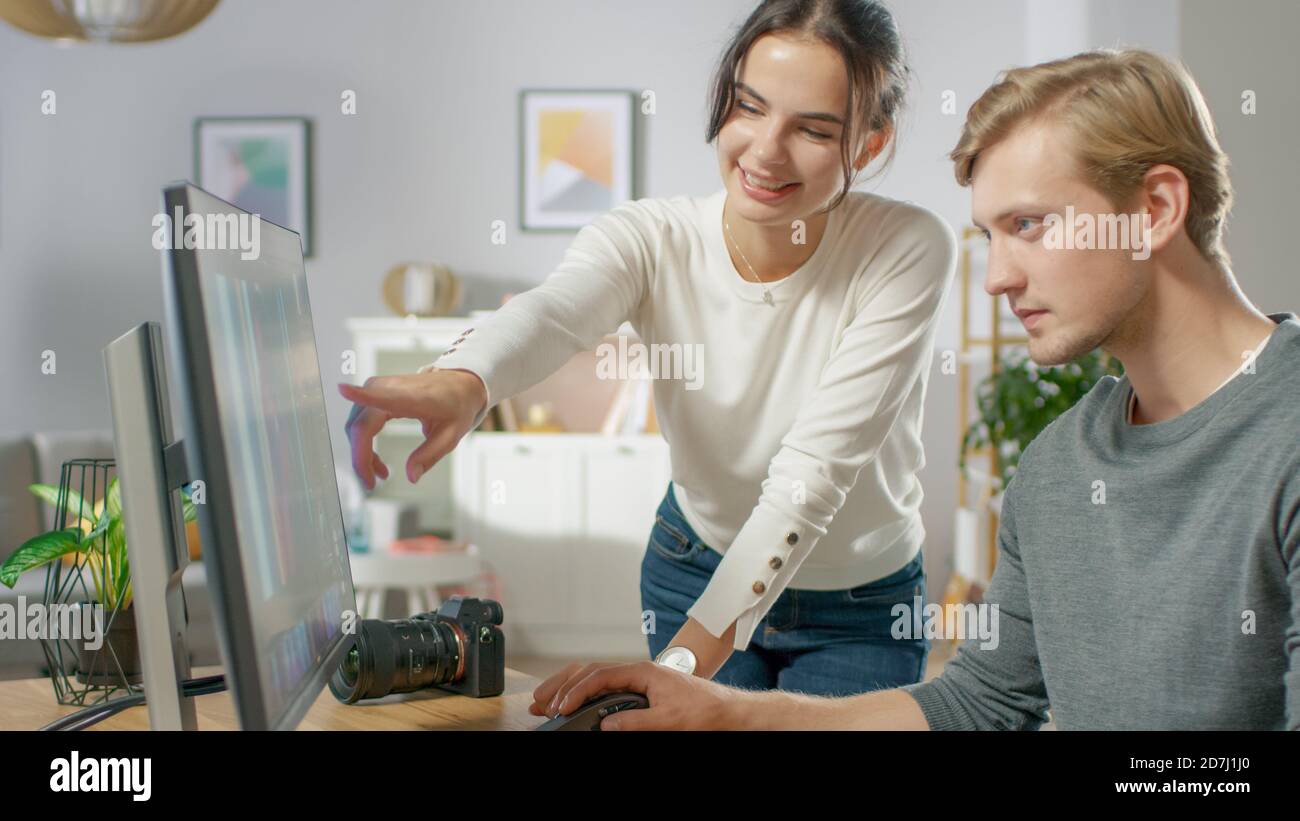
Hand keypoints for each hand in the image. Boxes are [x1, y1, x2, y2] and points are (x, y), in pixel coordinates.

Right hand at [339, 368, 486, 489]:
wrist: (458, 385)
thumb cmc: (456, 406)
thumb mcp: (451, 435)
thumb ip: (429, 455)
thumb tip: (411, 476)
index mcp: (410, 397)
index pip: (380, 397)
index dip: (359, 394)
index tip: (343, 389)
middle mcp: (388, 389)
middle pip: (360, 426)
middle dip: (361, 459)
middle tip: (371, 484)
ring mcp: (378, 388)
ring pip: (357, 427)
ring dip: (362, 454)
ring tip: (381, 474)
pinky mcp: (375, 393)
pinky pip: (361, 422)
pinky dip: (364, 443)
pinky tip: (377, 461)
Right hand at [529, 660, 738, 729]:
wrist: (727, 710)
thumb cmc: (705, 710)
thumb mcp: (669, 719)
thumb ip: (636, 722)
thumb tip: (606, 725)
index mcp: (643, 671)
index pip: (600, 676)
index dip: (577, 691)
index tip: (562, 707)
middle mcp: (638, 670)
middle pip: (590, 670)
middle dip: (562, 685)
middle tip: (540, 702)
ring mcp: (638, 678)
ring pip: (594, 676)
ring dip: (569, 687)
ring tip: (547, 701)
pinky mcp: (640, 689)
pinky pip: (605, 685)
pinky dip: (584, 692)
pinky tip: (574, 701)